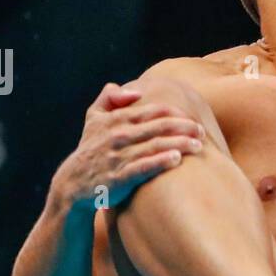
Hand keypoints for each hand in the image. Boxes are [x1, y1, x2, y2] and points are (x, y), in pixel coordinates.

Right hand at [54, 81, 204, 211]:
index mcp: (115, 119)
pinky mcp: (120, 178)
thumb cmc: (91, 149)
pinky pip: (143, 167)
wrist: (73, 184)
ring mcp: (118, 157)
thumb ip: (109, 97)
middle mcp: (118, 136)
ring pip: (155, 146)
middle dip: (184, 127)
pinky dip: (160, 161)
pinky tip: (176, 159)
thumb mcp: (93, 118)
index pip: (152, 110)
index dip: (175, 112)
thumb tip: (135, 91)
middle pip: (159, 126)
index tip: (191, 117)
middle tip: (201, 131)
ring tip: (198, 145)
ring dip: (179, 144)